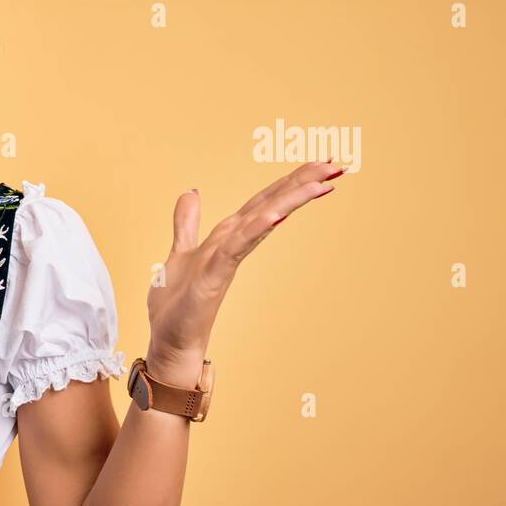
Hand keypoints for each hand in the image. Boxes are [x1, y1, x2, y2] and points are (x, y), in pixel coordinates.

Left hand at [145, 159, 345, 386]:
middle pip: (271, 206)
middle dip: (301, 184)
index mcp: (227, 237)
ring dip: (289, 201)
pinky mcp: (215, 275)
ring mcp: (227, 260)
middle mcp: (233, 245)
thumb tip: (191, 192)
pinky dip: (255, 230)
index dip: (288, 181)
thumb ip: (187, 223)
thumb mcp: (180, 252)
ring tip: (320, 182)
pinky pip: (237, 247)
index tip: (319, 163)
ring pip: (262, 222)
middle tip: (336, 164)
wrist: (170, 341)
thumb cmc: (178, 304)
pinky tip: (275, 215)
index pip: (263, 202)